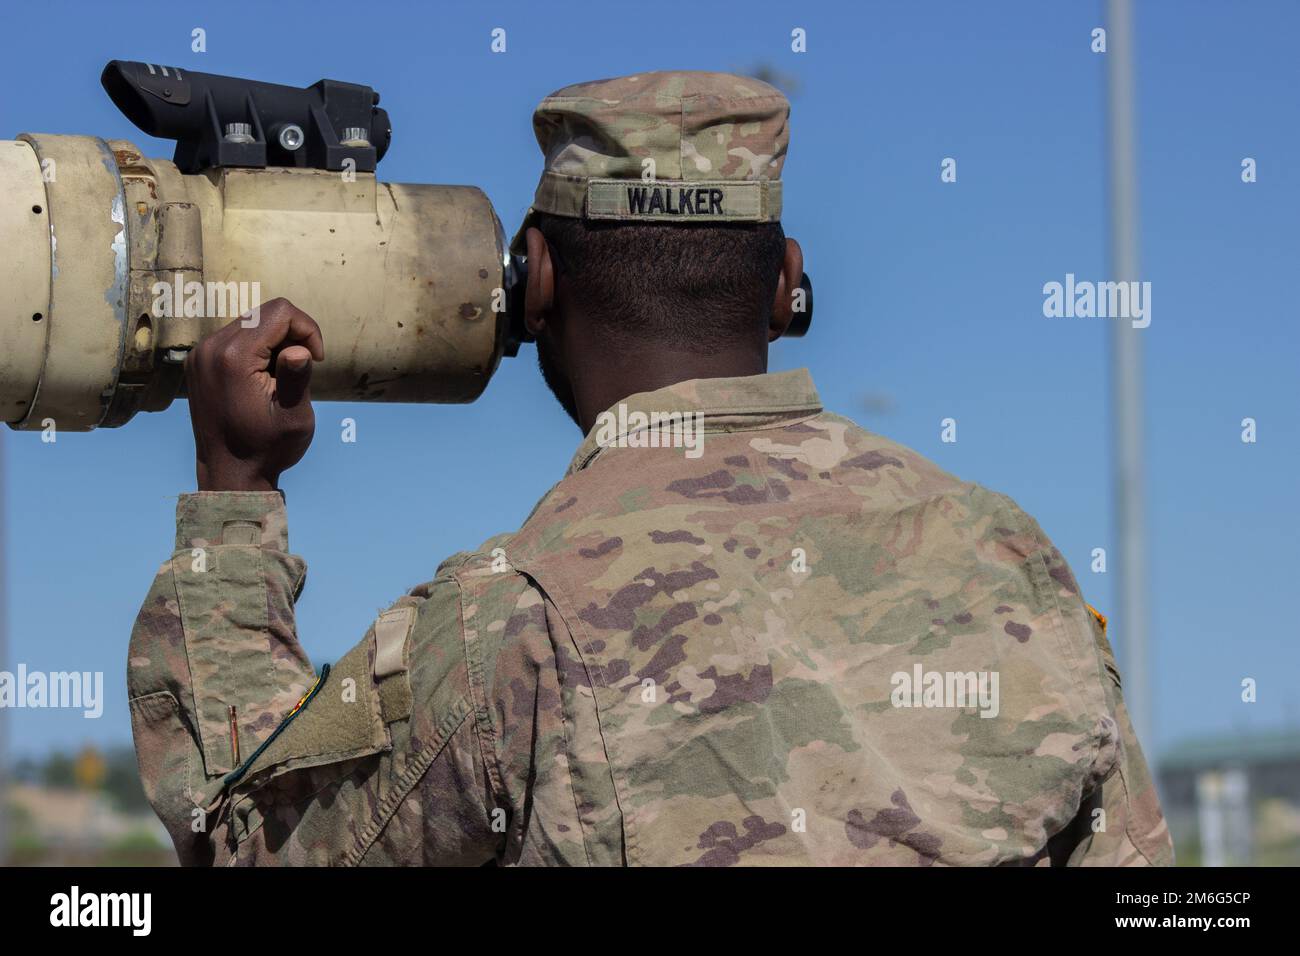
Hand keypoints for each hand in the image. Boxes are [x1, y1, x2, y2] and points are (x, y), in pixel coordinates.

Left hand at [186, 297, 325, 491]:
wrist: (228, 472)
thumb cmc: (266, 449)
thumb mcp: (293, 418)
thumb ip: (296, 379)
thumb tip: (299, 350)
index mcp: (234, 358)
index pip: (281, 312)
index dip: (308, 329)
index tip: (315, 361)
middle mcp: (211, 348)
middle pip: (265, 313)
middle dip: (293, 334)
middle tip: (298, 371)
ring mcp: (201, 353)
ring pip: (252, 321)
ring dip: (275, 342)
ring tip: (279, 379)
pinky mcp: (199, 360)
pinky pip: (237, 336)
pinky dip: (258, 349)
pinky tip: (262, 379)